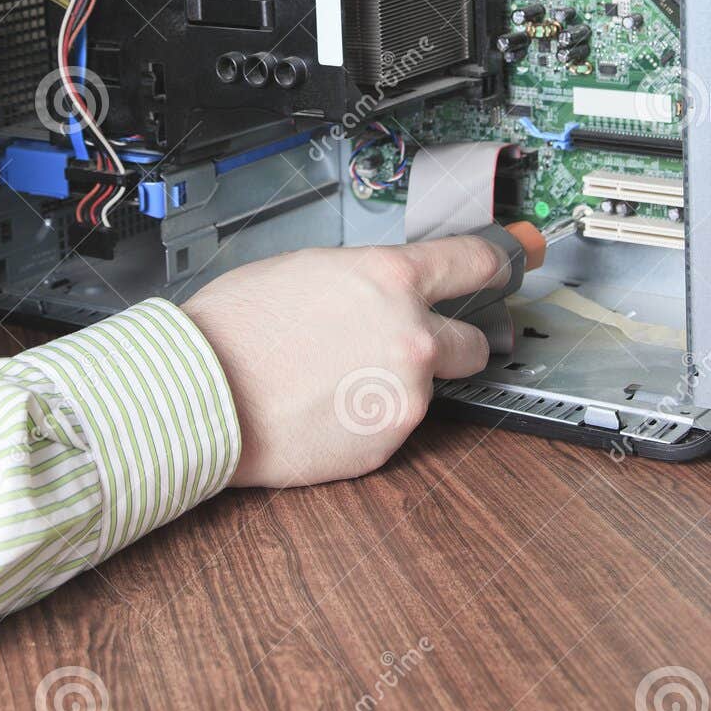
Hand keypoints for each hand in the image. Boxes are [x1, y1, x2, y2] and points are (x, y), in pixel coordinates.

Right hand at [182, 236, 500, 487]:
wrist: (202, 392)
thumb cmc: (237, 325)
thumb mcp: (307, 268)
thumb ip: (364, 279)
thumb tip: (385, 290)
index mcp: (391, 280)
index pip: (472, 263)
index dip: (494, 264)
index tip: (508, 264)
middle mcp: (413, 337)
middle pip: (471, 342)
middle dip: (447, 342)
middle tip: (406, 342)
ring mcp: (404, 398)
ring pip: (425, 389)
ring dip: (396, 384)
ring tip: (332, 378)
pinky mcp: (385, 446)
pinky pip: (390, 426)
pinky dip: (366, 418)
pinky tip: (323, 407)